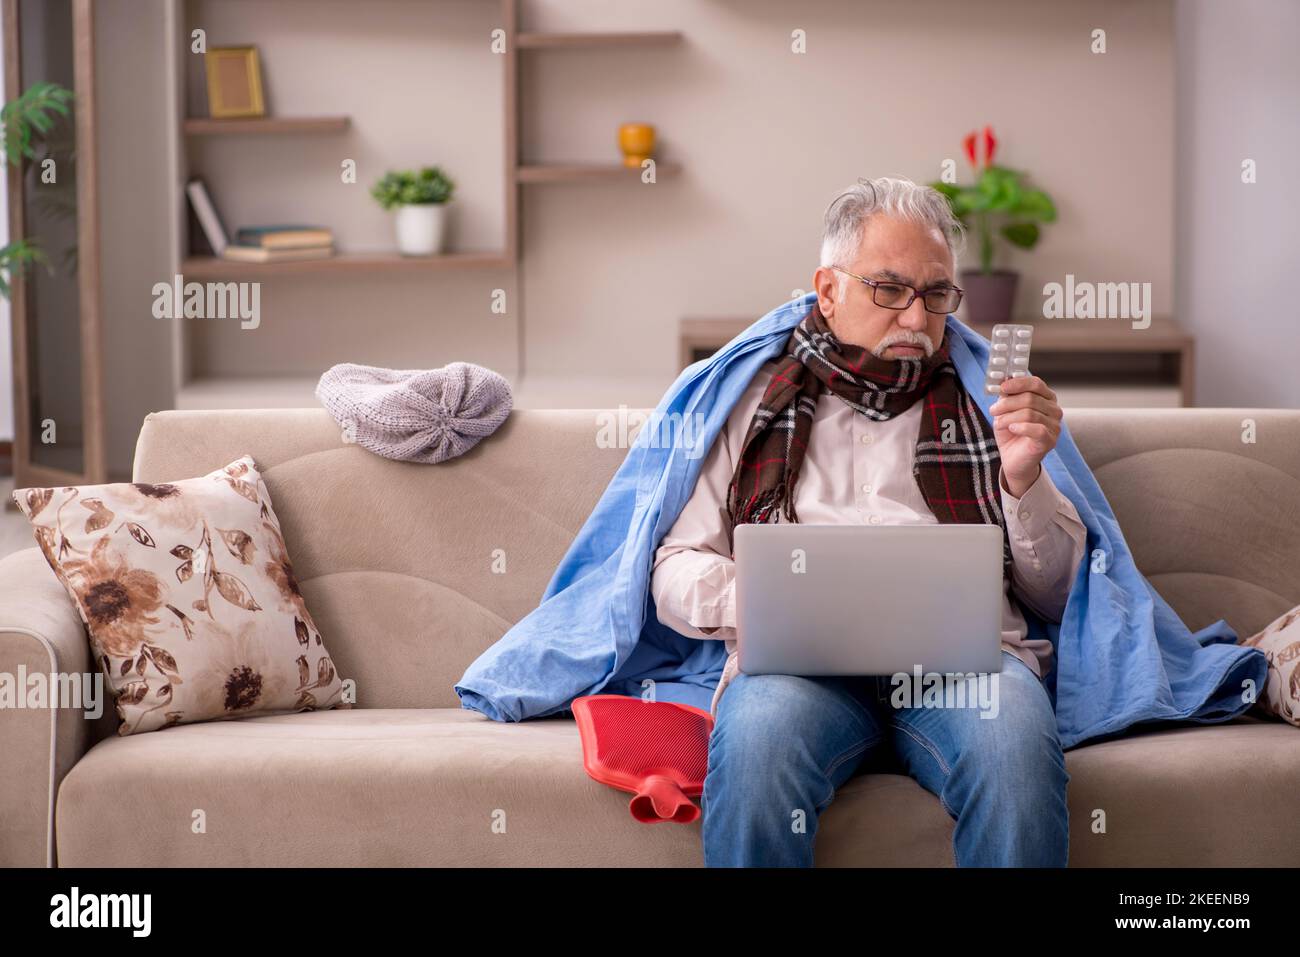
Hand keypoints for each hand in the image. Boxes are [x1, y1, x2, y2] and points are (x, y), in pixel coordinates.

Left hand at [988, 375, 1062, 496]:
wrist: (1013, 459)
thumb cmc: (1011, 433)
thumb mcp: (1005, 411)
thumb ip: (1007, 396)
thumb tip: (1003, 381)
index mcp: (1046, 398)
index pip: (1036, 383)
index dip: (1018, 383)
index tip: (1002, 387)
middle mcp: (1054, 410)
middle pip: (1030, 398)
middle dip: (1007, 403)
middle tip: (993, 410)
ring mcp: (1055, 426)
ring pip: (1030, 413)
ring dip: (1008, 417)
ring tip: (998, 423)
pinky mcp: (1050, 440)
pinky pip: (1037, 429)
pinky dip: (1021, 427)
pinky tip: (1012, 429)